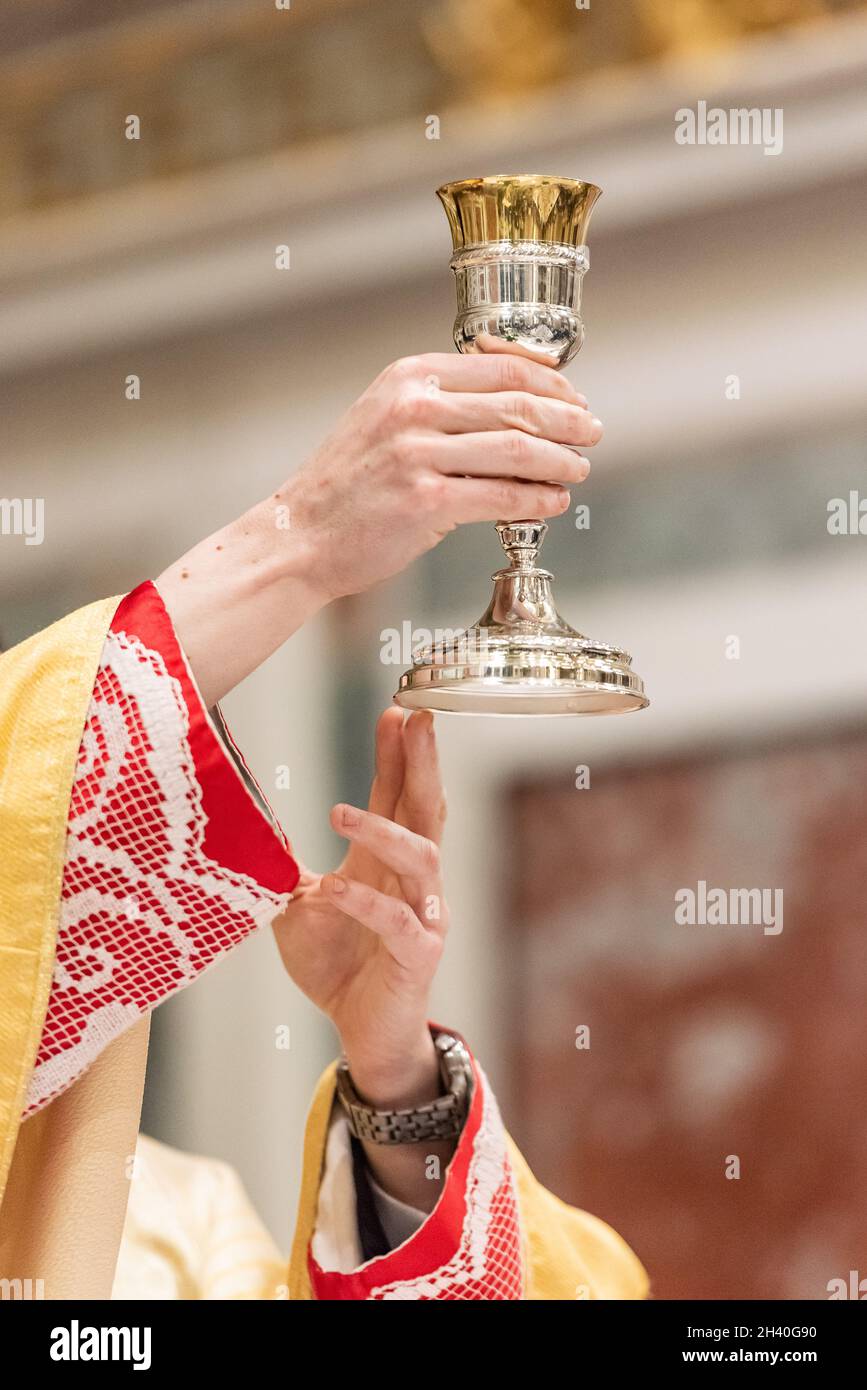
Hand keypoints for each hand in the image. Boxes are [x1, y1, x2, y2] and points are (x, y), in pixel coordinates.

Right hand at [156, 351, 600, 707]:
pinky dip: (537, 500)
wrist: (301, 535)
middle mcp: (414, 406)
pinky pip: (502, 496)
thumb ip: (441, 406)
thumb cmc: (348, 486)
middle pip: (518, 404)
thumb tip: (516, 411)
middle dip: (567, 419)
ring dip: (560, 460)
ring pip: (517, 448)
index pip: (502, 367)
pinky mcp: (425, 501)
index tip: (574, 398)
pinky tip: (552, 503)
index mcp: (408, 376)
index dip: (551, 383)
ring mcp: (418, 453)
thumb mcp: (385, 419)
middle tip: (592, 432)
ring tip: (579, 469)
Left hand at [272, 707, 447, 1109]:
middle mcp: (414, 880)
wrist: (361, 1032)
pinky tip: (333, 890)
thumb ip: (289, 870)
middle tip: (415, 719)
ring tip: (339, 811)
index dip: (398, 754)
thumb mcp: (302, 907)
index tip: (394, 709)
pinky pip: (398, 921)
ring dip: (383, 829)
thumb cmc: (336, 965)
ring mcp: (424, 915)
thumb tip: (249, 829)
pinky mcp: (418, 954)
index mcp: (386, 862)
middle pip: (427, 809)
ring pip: (421, 857)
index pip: (399, 795)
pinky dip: (364, 903)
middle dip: (422, 763)